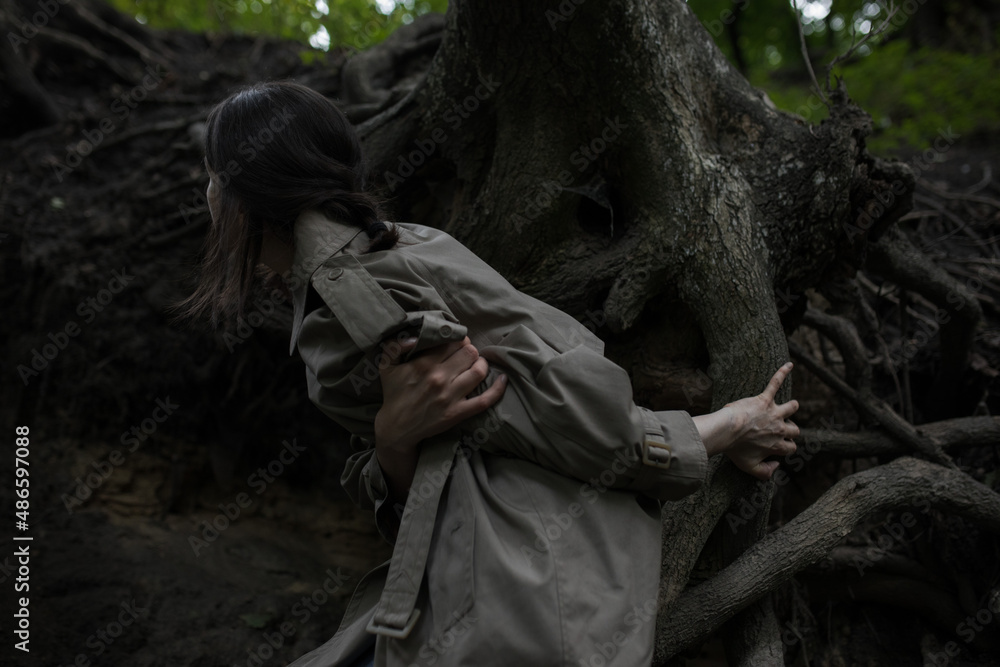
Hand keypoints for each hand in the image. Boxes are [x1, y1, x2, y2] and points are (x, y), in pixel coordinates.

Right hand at [373, 336, 506, 501]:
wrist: (396, 428)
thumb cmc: (393, 394)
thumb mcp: (386, 366)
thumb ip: (395, 345)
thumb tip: (415, 337)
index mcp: (424, 364)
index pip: (452, 342)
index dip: (458, 339)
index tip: (457, 342)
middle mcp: (439, 378)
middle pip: (469, 353)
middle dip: (470, 350)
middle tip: (466, 354)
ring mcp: (451, 397)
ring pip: (479, 371)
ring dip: (482, 364)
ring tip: (477, 364)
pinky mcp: (458, 413)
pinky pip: (485, 400)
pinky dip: (498, 389)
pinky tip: (503, 379)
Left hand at [723, 362, 799, 480]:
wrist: (726, 431)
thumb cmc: (735, 450)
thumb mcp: (749, 468)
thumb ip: (765, 473)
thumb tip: (777, 466)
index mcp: (777, 445)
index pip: (791, 447)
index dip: (786, 447)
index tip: (778, 446)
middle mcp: (779, 428)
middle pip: (795, 429)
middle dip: (790, 429)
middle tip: (779, 428)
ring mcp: (773, 413)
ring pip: (792, 408)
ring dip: (790, 407)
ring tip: (786, 406)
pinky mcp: (764, 400)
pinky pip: (775, 383)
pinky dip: (782, 373)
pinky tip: (789, 365)